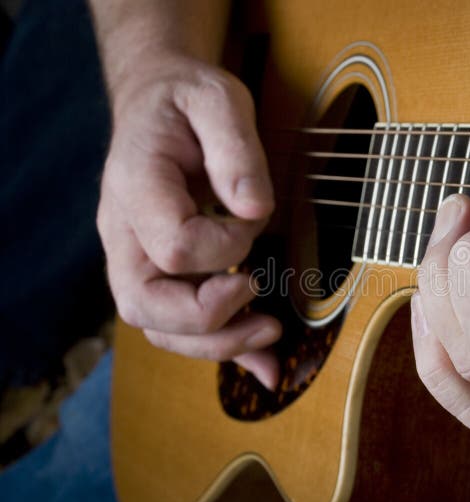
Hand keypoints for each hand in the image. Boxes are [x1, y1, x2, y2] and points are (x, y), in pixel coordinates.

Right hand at [97, 53, 280, 388]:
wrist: (157, 103)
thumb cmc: (186, 101)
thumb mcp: (217, 99)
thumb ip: (235, 148)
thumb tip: (254, 209)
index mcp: (136, 185)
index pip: (173, 246)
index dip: (225, 248)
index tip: (256, 221)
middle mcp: (124, 231)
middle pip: (145, 305)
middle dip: (208, 322)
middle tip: (263, 309)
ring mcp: (135, 255)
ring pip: (156, 326)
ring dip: (215, 344)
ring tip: (270, 335)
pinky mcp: (157, 270)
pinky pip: (176, 323)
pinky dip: (219, 347)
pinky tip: (262, 361)